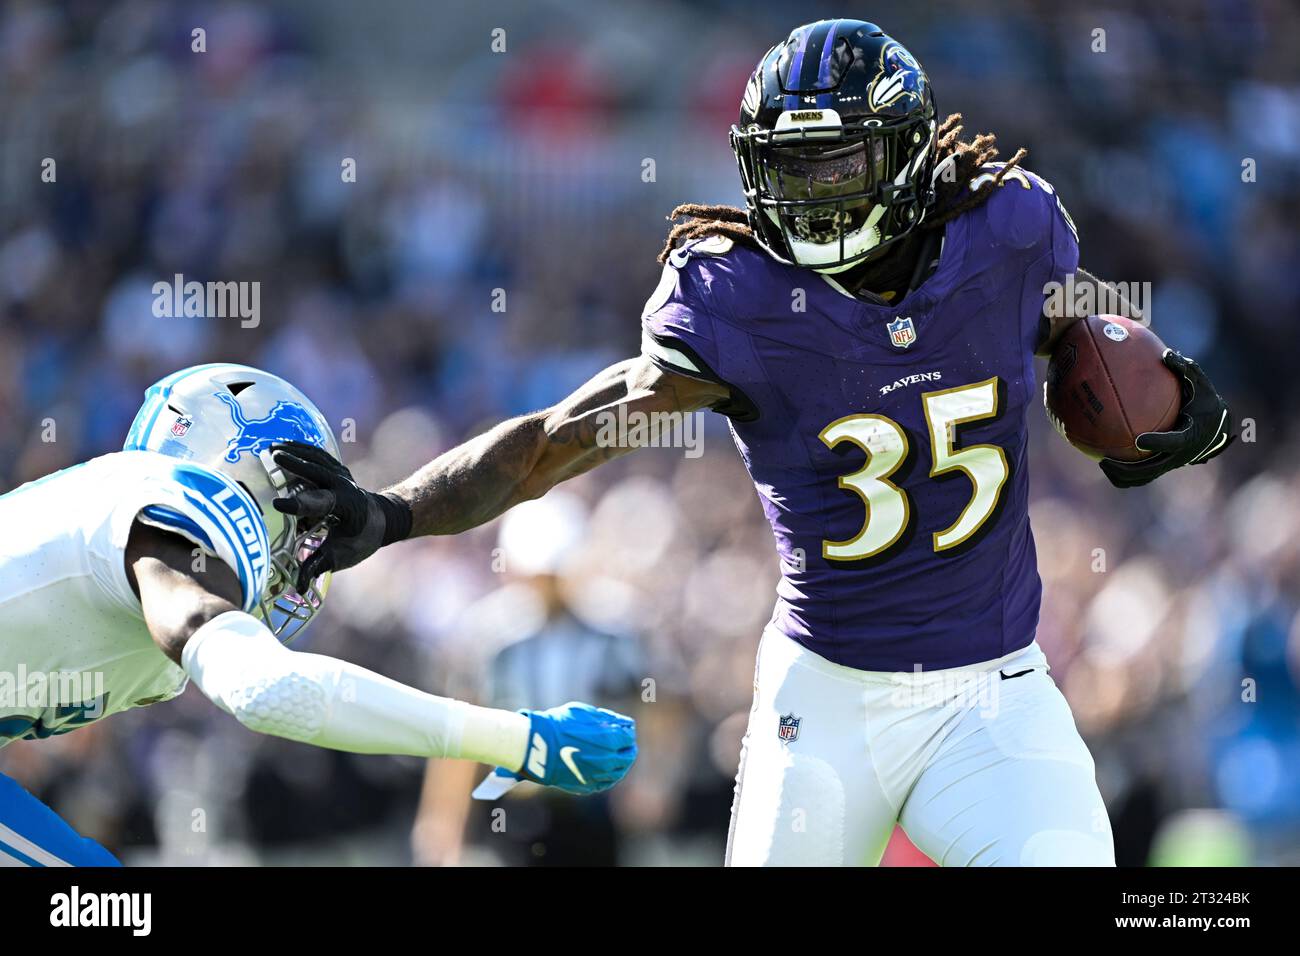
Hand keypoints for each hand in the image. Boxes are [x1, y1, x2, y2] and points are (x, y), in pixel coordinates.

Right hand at [270, 441, 411, 590]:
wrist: (382, 519)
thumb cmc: (359, 539)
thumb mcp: (341, 555)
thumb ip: (318, 566)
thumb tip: (298, 587)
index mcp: (345, 507)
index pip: (320, 504)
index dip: (299, 505)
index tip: (277, 504)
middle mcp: (343, 486)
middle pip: (318, 472)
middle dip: (296, 464)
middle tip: (271, 457)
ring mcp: (341, 474)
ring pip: (317, 458)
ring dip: (295, 451)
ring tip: (271, 447)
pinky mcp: (336, 468)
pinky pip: (318, 455)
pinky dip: (301, 448)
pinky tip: (282, 443)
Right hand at [473, 702, 636, 798]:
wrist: (538, 745)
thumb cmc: (559, 724)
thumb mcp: (584, 712)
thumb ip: (606, 718)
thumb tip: (622, 724)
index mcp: (610, 739)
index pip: (629, 736)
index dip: (627, 731)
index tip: (624, 729)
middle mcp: (608, 759)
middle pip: (628, 755)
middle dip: (628, 748)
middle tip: (626, 744)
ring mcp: (598, 775)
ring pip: (619, 771)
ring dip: (621, 763)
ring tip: (618, 758)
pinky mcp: (587, 786)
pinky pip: (605, 783)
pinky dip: (609, 777)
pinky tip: (606, 771)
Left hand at [1099, 350, 1233, 488]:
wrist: (1217, 428)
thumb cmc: (1205, 403)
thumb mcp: (1200, 385)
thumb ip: (1185, 371)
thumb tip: (1166, 353)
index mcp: (1190, 436)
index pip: (1173, 443)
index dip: (1157, 443)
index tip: (1139, 440)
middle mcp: (1180, 455)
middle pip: (1153, 469)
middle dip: (1129, 469)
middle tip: (1106, 460)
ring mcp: (1171, 463)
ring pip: (1145, 476)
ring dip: (1124, 475)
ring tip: (1102, 464)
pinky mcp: (1164, 466)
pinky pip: (1143, 474)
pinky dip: (1125, 473)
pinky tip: (1106, 462)